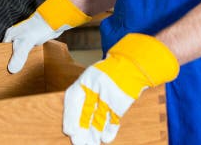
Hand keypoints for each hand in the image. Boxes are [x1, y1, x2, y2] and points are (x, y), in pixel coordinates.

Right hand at [4, 0, 91, 72]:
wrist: (53, 23)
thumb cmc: (38, 28)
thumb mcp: (27, 42)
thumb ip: (19, 55)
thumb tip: (11, 69)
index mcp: (10, 35)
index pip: (2, 51)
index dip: (3, 61)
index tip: (3, 72)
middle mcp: (15, 38)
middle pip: (10, 54)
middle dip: (12, 63)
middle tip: (12, 76)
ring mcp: (23, 41)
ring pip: (19, 55)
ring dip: (20, 62)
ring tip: (19, 74)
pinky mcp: (31, 44)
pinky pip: (26, 55)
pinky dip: (26, 60)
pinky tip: (27, 67)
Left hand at [63, 33, 178, 144]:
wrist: (132, 64)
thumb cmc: (110, 73)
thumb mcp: (94, 77)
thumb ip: (85, 93)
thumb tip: (75, 116)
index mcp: (86, 78)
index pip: (72, 98)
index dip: (69, 116)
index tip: (68, 130)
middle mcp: (96, 86)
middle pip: (84, 112)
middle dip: (81, 129)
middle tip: (77, 142)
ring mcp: (109, 94)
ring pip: (98, 119)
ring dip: (94, 134)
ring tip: (90, 144)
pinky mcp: (121, 101)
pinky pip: (114, 120)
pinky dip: (109, 130)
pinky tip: (104, 139)